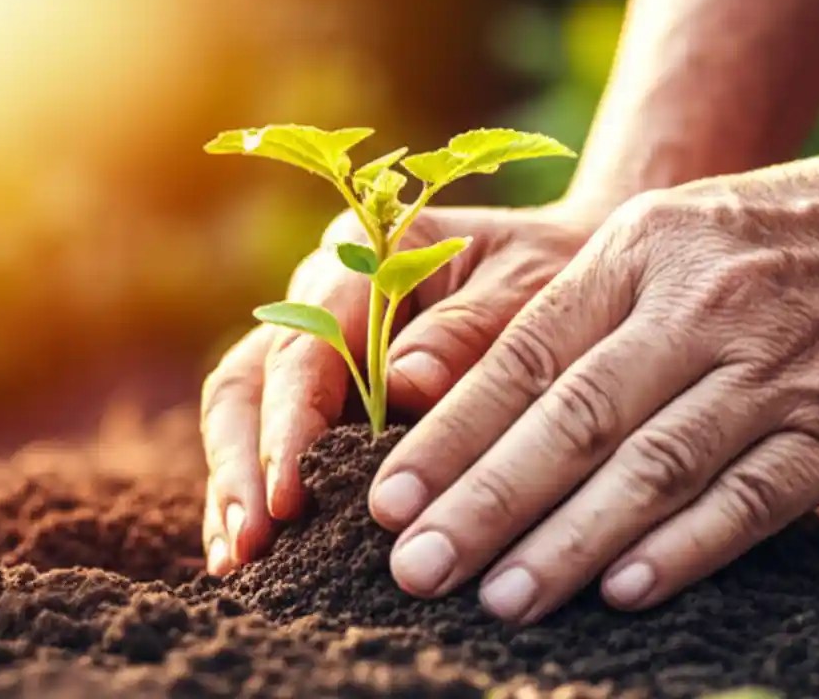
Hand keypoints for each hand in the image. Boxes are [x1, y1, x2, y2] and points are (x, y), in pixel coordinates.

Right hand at [201, 205, 591, 573]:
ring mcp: (316, 343)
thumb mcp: (535, 289)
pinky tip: (252, 555)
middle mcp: (323, 295)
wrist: (582, 274)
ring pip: (244, 410)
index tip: (290, 496)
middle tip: (251, 544)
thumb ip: (471, 332)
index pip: (308, 345)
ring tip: (241, 563)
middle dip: (243, 465)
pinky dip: (258, 493)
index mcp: (368, 256)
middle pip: (252, 378)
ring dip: (236, 486)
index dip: (290, 426)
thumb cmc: (561, 276)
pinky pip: (269, 440)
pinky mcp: (324, 391)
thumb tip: (401, 386)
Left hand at [369, 144, 818, 620]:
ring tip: (501, 596)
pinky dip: (683, 551)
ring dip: (572, 541)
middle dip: (488, 501)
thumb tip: (442, 390)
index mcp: (637, 256)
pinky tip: (620, 591)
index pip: (527, 356)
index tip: (392, 500)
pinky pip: (749, 501)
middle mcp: (702, 311)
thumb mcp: (650, 238)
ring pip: (656, 469)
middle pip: (578, 420)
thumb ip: (563, 312)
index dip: (454, 434)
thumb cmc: (746, 244)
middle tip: (420, 567)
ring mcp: (775, 374)